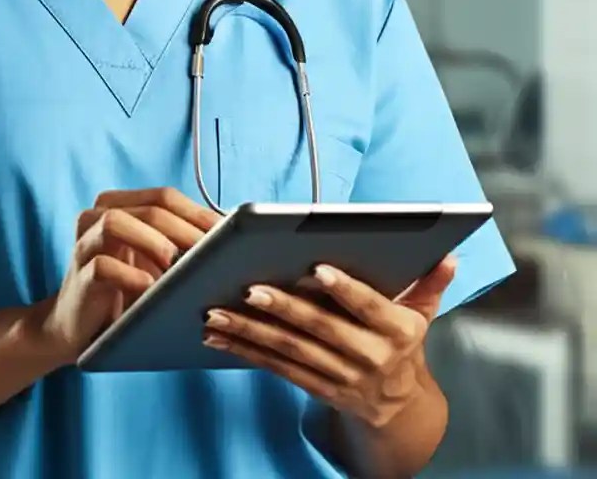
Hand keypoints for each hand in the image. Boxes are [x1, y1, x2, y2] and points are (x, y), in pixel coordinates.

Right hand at [37, 188, 221, 364]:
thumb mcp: (154, 263)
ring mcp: (85, 245)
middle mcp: (97, 216)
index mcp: (119, 205)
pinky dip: (131, 276)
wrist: (80, 329)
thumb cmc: (126, 291)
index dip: (197, 213)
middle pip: (148, 208)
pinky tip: (150, 289)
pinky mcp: (79, 276)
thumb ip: (179, 245)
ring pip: (115, 222)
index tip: (228, 236)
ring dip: (153, 242)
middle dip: (184, 229)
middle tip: (210, 254)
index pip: (164, 196)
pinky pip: (102, 266)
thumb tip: (230, 241)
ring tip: (176, 265)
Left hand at [202, 255, 456, 428]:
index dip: (344, 289)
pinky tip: (219, 338)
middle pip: (322, 328)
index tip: (316, 269)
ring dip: (251, 331)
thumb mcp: (422, 315)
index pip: (370, 306)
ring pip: (292, 351)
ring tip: (217, 313)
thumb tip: (446, 257)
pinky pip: (278, 369)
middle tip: (249, 289)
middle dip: (284, 308)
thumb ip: (429, 284)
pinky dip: (247, 352)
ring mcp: (343, 377)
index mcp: (399, 331)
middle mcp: (372, 357)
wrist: (400, 406)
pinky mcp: (318, 389)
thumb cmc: (402, 345)